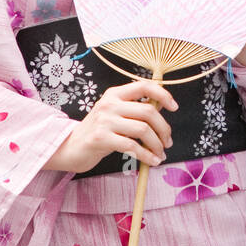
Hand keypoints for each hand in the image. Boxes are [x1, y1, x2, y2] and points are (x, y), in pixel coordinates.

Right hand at [44, 80, 177, 172]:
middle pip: (148, 111)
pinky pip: (132, 146)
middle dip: (164, 128)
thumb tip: (163, 107)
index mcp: (115, 94)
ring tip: (160, 153)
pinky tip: (152, 160)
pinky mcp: (101, 138)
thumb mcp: (115, 114)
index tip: (174, 107)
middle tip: (168, 142)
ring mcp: (104, 120)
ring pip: (143, 129)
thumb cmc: (99, 131)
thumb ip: (135, 109)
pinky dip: (146, 155)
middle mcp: (109, 104)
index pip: (144, 85)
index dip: (163, 95)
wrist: (70, 147)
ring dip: (157, 144)